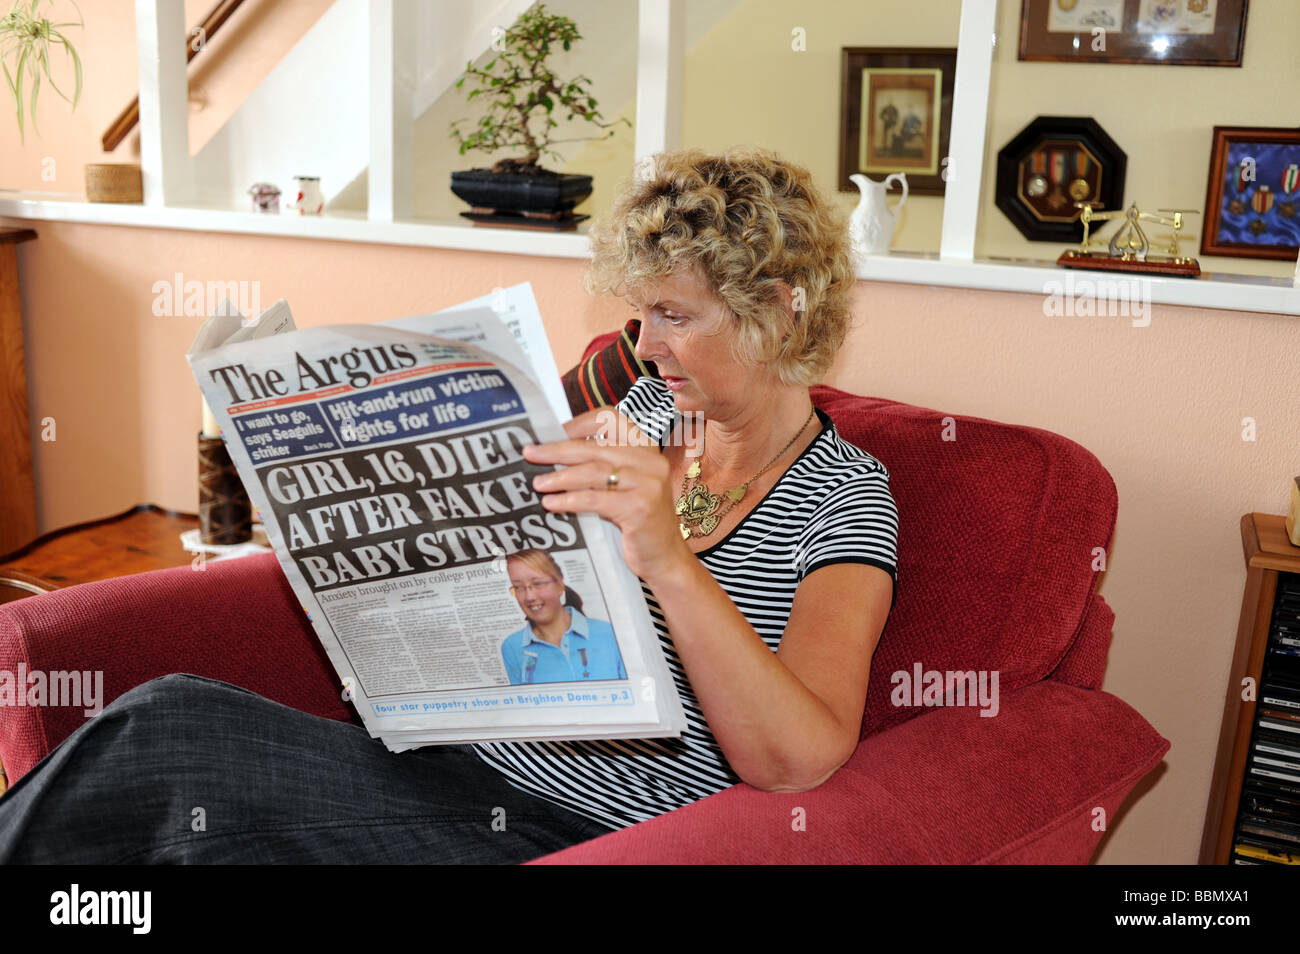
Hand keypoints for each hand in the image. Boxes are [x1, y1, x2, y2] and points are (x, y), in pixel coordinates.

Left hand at [525, 408, 691, 582]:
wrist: (665, 559)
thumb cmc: (638, 523)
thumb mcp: (623, 488)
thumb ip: (601, 469)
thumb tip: (554, 454)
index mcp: (646, 450)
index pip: (611, 419)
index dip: (580, 423)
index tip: (553, 433)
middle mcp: (651, 461)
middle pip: (595, 447)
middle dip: (558, 451)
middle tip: (530, 454)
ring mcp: (648, 484)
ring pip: (593, 472)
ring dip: (560, 477)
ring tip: (538, 484)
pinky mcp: (640, 508)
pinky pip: (595, 499)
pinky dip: (569, 500)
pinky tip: (551, 504)